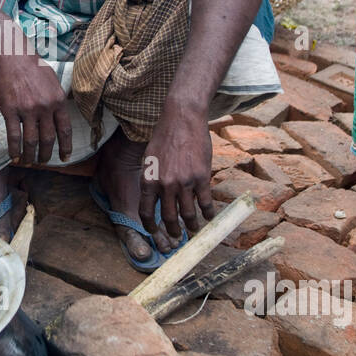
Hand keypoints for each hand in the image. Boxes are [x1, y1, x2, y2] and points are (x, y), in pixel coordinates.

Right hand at [0, 51, 72, 165]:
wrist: (11, 54)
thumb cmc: (30, 65)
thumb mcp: (52, 80)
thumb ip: (56, 98)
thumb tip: (59, 113)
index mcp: (58, 100)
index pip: (65, 129)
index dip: (65, 146)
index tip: (65, 157)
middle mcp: (45, 106)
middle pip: (48, 139)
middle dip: (46, 154)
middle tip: (43, 162)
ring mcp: (27, 109)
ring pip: (31, 141)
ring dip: (30, 155)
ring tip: (29, 162)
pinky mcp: (10, 109)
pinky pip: (14, 135)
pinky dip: (14, 149)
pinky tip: (14, 157)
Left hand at [139, 107, 215, 239]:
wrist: (182, 119)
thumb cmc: (165, 136)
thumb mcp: (150, 159)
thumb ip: (152, 179)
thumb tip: (155, 197)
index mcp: (149, 180)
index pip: (146, 212)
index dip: (151, 227)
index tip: (155, 233)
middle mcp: (165, 185)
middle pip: (169, 218)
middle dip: (173, 231)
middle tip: (176, 236)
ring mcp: (184, 182)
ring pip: (188, 214)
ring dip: (192, 225)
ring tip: (194, 230)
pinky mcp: (201, 177)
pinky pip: (205, 202)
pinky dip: (208, 213)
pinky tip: (209, 218)